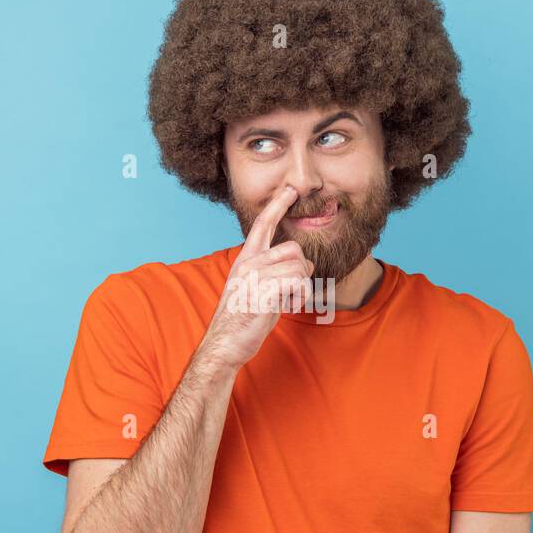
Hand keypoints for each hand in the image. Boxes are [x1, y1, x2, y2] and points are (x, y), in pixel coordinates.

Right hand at [198, 185, 314, 370]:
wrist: (225, 343)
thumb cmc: (244, 319)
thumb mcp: (258, 288)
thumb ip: (276, 272)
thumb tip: (307, 264)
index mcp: (245, 258)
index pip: (262, 224)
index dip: (278, 205)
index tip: (289, 189)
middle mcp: (248, 262)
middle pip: (293, 249)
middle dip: (301, 270)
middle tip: (291, 290)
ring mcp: (254, 276)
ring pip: (299, 267)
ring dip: (301, 288)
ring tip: (286, 301)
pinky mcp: (263, 292)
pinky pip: (298, 282)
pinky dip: (300, 297)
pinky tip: (288, 307)